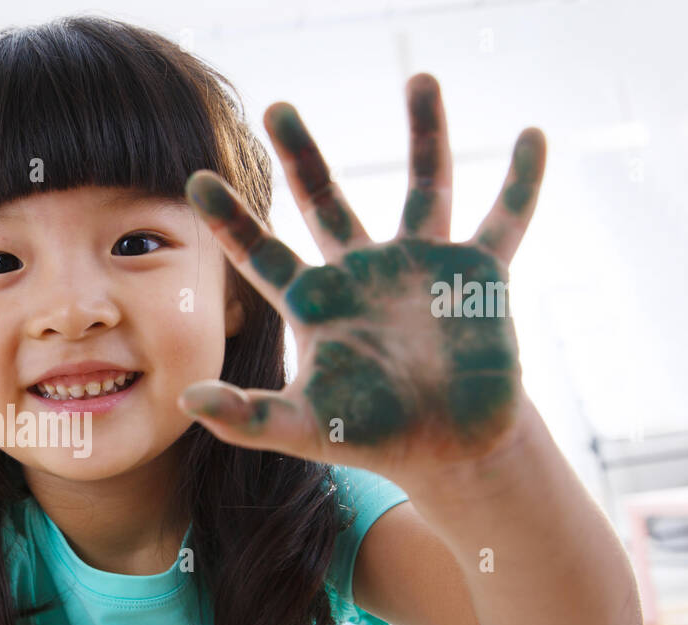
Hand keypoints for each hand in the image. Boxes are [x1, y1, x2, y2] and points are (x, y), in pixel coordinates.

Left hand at [178, 74, 544, 490]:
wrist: (450, 449)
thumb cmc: (374, 436)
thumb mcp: (304, 426)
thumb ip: (248, 416)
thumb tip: (188, 400)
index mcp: (317, 302)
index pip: (262, 252)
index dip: (231, 219)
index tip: (197, 179)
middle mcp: (363, 272)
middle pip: (326, 200)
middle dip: (302, 154)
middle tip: (276, 108)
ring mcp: (420, 266)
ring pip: (423, 186)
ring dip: (424, 133)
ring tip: (421, 78)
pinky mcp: (477, 274)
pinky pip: (504, 217)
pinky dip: (521, 181)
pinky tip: (533, 137)